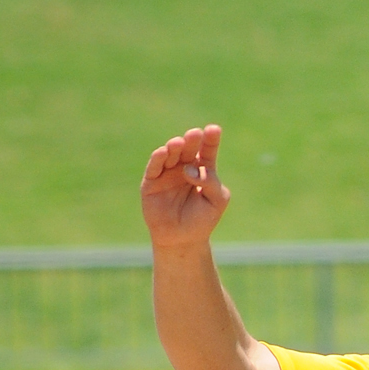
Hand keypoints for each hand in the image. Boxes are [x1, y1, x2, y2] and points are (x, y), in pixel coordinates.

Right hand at [141, 125, 230, 250]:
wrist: (183, 240)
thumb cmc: (203, 220)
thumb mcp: (217, 201)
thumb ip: (212, 183)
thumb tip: (191, 169)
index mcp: (202, 169)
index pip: (208, 151)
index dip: (210, 140)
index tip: (214, 129)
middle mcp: (184, 166)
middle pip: (189, 150)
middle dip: (192, 141)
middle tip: (195, 134)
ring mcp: (167, 172)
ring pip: (170, 155)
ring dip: (175, 147)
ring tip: (179, 143)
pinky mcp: (151, 181)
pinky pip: (154, 166)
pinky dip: (158, 158)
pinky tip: (164, 152)